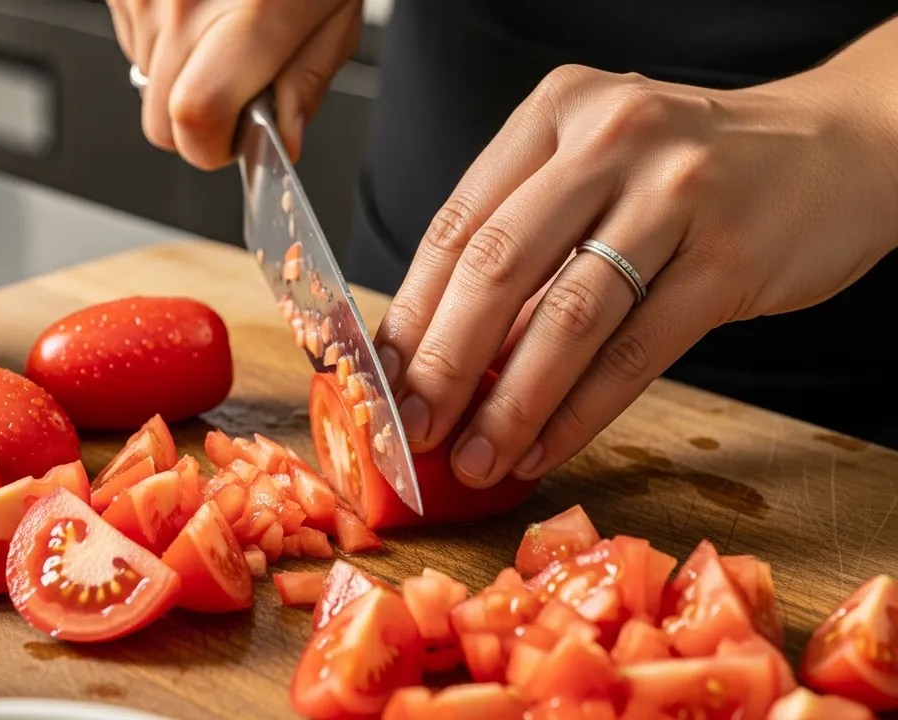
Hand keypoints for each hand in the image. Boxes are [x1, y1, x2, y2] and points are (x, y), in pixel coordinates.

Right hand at [107, 0, 361, 169]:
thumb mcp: (335, 15)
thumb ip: (304, 84)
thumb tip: (280, 143)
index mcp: (251, 16)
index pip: (195, 122)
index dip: (214, 147)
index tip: (237, 137)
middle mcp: (185, 1)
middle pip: (159, 121)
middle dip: (198, 121)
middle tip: (237, 83)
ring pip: (143, 79)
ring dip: (180, 70)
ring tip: (222, 24)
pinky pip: (130, 36)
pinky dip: (162, 34)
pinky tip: (198, 2)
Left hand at [375, 63, 897, 488]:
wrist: (836, 151)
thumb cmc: (693, 172)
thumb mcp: (597, 172)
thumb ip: (527, 247)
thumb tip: (441, 357)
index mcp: (556, 112)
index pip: (458, 224)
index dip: (412, 311)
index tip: (379, 379)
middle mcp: (609, 138)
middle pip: (499, 265)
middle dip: (443, 362)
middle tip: (411, 429)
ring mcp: (676, 193)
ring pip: (568, 316)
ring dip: (510, 403)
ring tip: (473, 458)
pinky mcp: (731, 255)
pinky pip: (636, 351)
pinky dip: (580, 412)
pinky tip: (542, 449)